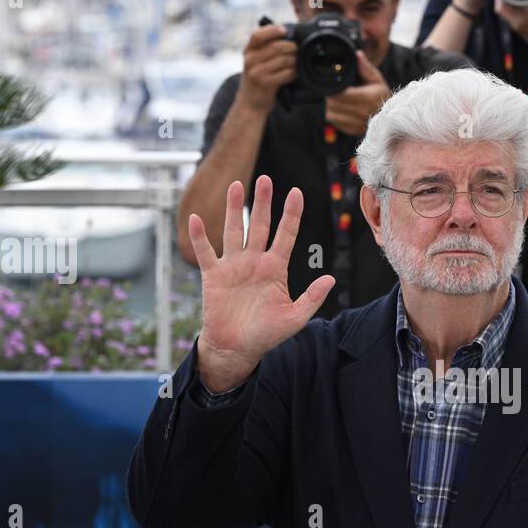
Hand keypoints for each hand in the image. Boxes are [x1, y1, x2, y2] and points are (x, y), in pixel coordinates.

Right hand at [188, 177, 333, 390]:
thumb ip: (312, 298)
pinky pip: (206, 252)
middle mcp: (254, 261)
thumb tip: (331, 279)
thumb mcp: (295, 318)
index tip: (297, 192)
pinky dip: (200, 237)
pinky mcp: (214, 276)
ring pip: (233, 230)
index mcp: (275, 269)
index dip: (291, 214)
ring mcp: (233, 266)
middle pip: (259, 225)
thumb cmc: (266, 335)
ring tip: (236, 185)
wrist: (237, 349)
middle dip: (262, 202)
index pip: (285, 235)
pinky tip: (197, 219)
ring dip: (233, 208)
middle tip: (265, 178)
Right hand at [237, 24, 297, 112]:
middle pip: (276, 47)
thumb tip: (287, 36)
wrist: (250, 102)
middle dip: (291, 47)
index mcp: (248, 51)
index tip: (284, 30)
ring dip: (294, 60)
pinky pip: (286, 73)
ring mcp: (257, 72)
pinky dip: (293, 73)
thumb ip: (265, 49)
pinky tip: (294, 73)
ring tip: (297, 62)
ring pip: (283, 60)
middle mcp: (250, 60)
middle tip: (297, 50)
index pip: (257, 35)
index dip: (272, 30)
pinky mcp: (265, 83)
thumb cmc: (257, 79)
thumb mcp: (255, 61)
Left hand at [324, 51, 391, 135]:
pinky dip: (334, 115)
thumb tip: (358, 55)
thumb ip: (366, 68)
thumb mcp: (376, 79)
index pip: (341, 93)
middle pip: (333, 103)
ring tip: (337, 100)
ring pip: (331, 114)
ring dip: (331, 106)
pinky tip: (341, 109)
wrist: (391, 117)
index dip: (334, 88)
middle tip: (335, 90)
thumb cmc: (382, 96)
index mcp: (367, 97)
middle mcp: (361, 112)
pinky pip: (334, 122)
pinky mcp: (352, 131)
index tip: (336, 84)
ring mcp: (356, 124)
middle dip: (331, 96)